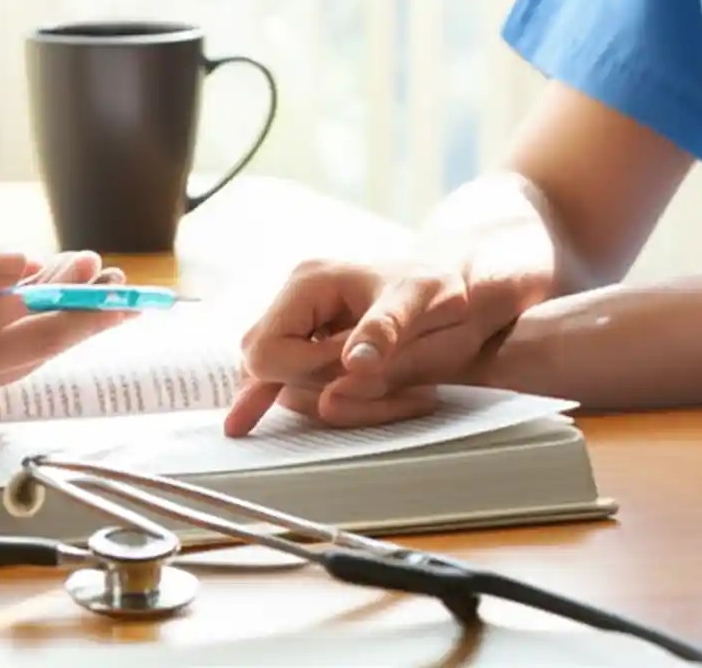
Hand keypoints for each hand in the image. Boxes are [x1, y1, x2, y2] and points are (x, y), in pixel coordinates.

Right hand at [0, 245, 128, 428]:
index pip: (31, 319)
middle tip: (123, 288)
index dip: (74, 296)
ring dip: (59, 330)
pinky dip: (23, 343)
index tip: (101, 268)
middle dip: (88, 318)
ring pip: (21, 363)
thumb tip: (23, 265)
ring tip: (89, 295)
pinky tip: (33, 318)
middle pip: (40, 349)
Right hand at [225, 258, 503, 435]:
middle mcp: (294, 297)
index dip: (309, 375)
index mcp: (310, 281)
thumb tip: (351, 367)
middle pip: (262, 364)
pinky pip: (281, 375)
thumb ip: (386, 333)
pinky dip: (277, 395)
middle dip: (315, 388)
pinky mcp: (308, 340)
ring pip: (276, 378)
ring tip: (397, 392)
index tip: (363, 372)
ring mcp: (297, 319)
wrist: (456, 291)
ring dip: (328, 397)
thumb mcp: (424, 302)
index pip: (268, 350)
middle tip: (383, 383)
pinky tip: (244, 420)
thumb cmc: (439, 293)